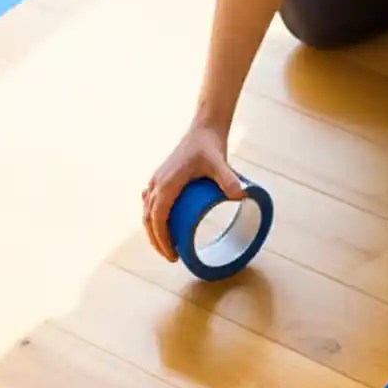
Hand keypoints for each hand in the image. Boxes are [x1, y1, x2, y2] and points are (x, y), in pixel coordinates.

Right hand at [143, 123, 244, 261]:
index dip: (162, 238)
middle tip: (171, 258)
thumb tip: (241, 196)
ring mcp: (157, 181)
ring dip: (153, 232)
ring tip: (166, 248)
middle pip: (148, 219)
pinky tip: (160, 226)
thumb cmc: (210, 146)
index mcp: (167, 183)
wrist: (203, 129)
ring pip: (147, 212)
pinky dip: (153, 219)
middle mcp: (157, 183)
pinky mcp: (160, 179)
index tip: (172, 254)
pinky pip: (150, 203)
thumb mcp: (220, 163)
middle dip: (157, 241)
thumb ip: (229, 179)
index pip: (157, 217)